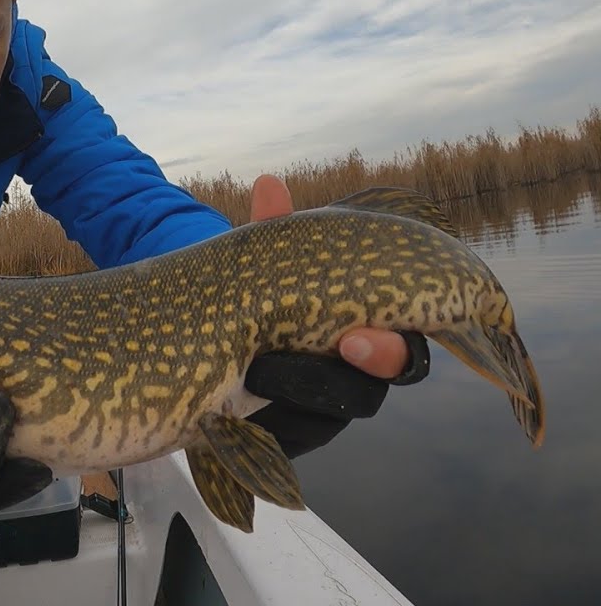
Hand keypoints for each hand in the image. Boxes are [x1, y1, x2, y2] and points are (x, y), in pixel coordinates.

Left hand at [243, 175, 430, 456]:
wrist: (221, 328)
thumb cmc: (265, 288)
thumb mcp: (268, 261)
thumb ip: (272, 229)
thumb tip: (268, 183)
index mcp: (369, 333)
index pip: (403, 352)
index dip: (387, 352)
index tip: (354, 338)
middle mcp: (351, 378)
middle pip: (368, 394)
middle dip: (351, 377)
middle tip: (333, 353)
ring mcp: (319, 410)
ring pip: (325, 419)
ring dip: (295, 393)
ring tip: (256, 366)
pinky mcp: (284, 434)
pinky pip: (284, 440)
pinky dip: (263, 424)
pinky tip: (233, 407)